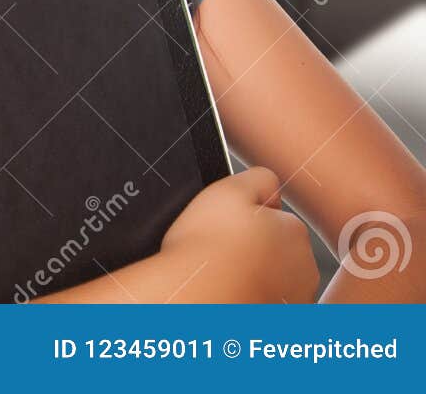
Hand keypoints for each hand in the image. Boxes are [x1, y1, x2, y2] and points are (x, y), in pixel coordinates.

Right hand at [159, 167, 319, 302]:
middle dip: (255, 249)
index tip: (226, 228)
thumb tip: (271, 184)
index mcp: (294, 232)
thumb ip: (258, 177)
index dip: (246, 219)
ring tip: (223, 277)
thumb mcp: (228, 190)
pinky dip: (251, 301)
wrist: (196, 302)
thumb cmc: (207, 249)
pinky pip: (266, 305)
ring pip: (273, 280)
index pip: (274, 218)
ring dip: (253, 277)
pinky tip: (230, 297)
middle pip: (277, 250)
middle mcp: (305, 268)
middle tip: (222, 252)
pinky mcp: (282, 324)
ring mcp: (295, 300)